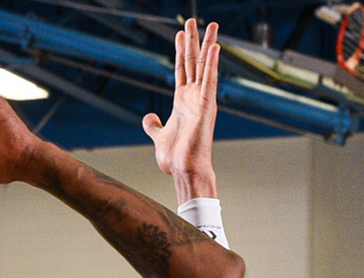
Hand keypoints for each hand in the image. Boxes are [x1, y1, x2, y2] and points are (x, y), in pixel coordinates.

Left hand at [143, 20, 219, 198]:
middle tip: (194, 20)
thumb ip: (153, 125)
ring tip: (211, 25)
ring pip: (205, 66)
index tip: (181, 32)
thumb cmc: (175, 158)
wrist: (184, 171)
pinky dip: (213, 64)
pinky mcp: (207, 107)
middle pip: (193, 62)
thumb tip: (149, 117)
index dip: (180, 50)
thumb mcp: (158, 136)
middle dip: (193, 40)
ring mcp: (201, 100)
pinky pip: (210, 81)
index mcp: (182, 101)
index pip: (182, 69)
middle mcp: (193, 97)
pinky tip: (215, 47)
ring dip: (208, 45)